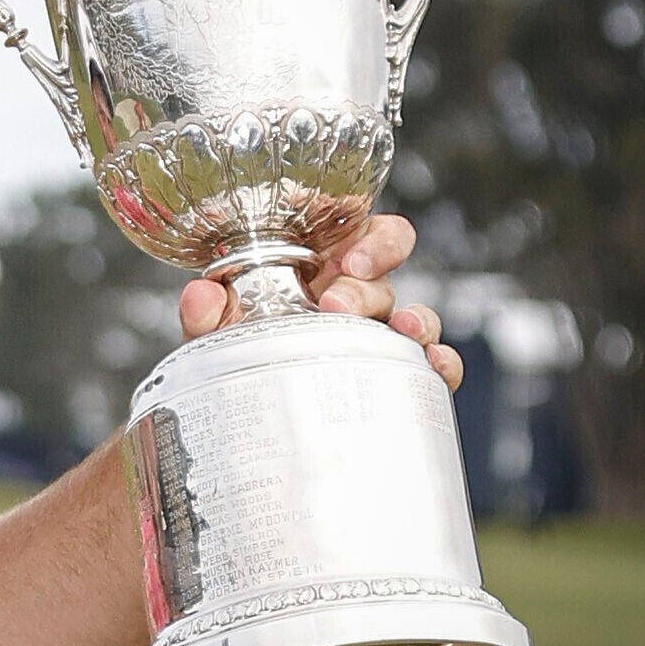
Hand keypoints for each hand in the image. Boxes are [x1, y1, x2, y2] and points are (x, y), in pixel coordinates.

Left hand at [176, 214, 461, 388]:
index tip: (349, 260)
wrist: (242, 411)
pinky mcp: (393, 376)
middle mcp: (355, 297)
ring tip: (402, 333)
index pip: (368, 235)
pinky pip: (430, 367)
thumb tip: (201, 295)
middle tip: (334, 306)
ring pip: (415, 318)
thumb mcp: (218, 330)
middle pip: (383, 280)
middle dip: (363, 289)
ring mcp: (375, 336)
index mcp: (323, 270)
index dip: (373, 240)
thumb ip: (207, 312)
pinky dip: (443, 364)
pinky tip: (436, 367)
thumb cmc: (239, 350)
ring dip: (416, 322)